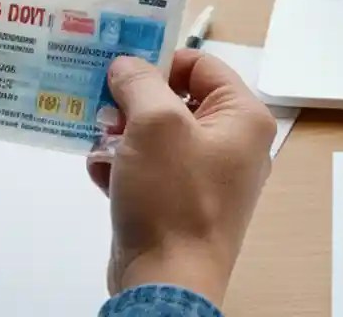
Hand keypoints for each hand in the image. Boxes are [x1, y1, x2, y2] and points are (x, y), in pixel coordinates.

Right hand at [87, 50, 276, 305]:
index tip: (121, 69)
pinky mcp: (180, 202)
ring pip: (156, 134)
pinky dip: (122, 165)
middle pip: (175, 98)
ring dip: (121, 134)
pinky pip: (149, 168)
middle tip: (103, 107)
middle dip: (134, 102)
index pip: (200, 65)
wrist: (167, 280)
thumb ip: (139, 81)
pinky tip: (101, 173)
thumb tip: (126, 66)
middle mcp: (232, 144)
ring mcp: (206, 176)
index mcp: (243, 118)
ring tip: (98, 143)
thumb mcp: (154, 123)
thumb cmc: (172, 199)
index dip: (160, 61)